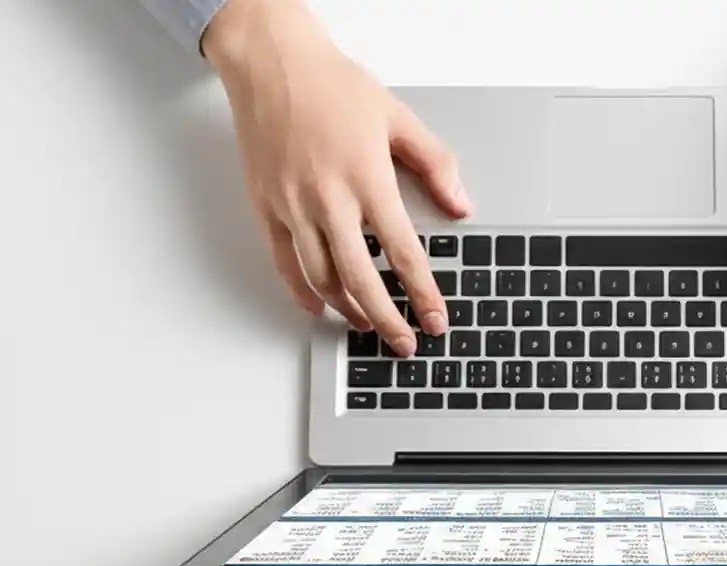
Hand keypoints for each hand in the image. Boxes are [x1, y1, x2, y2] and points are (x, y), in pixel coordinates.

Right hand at [203, 0, 470, 355]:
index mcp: (366, 179)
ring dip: (348, 310)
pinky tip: (321, 307)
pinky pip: (285, 264)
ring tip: (369, 324)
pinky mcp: (266, 207)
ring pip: (321, 278)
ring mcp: (292, 206)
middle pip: (361, 279)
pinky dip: (303, 293)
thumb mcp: (398, 118)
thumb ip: (435, 165)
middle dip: (387, 319)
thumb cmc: (332, 86)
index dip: (422, 292)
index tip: (435, 319)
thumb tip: (460, 206)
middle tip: (404, 342)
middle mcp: (328, 199)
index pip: (402, 252)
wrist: (272, 63)